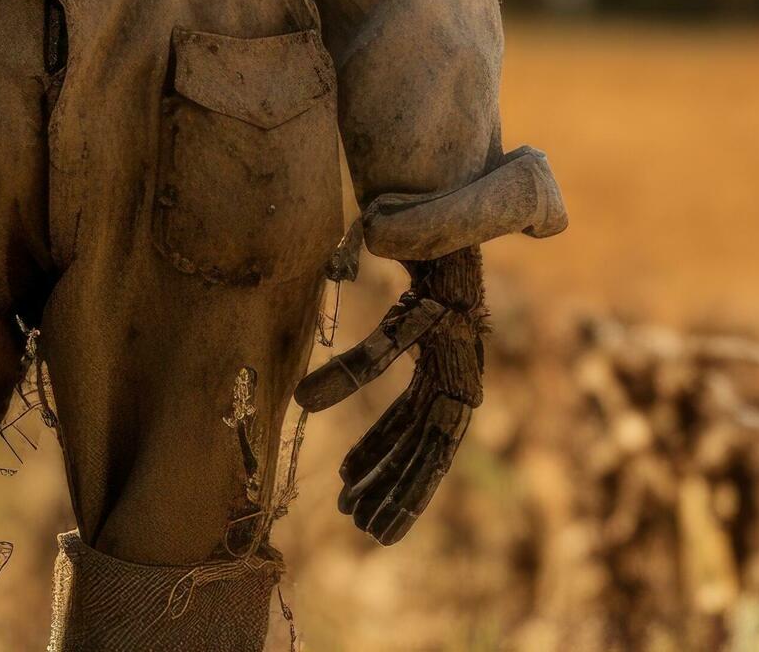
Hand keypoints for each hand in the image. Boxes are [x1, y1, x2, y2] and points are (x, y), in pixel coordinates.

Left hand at [295, 248, 483, 544]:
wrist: (449, 231)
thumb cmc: (427, 275)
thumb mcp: (395, 324)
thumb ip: (354, 364)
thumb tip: (299, 404)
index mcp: (459, 383)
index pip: (433, 454)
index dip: (407, 492)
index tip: (378, 525)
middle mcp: (458, 388)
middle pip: (423, 455)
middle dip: (392, 491)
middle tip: (360, 528)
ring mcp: (445, 379)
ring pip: (412, 440)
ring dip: (383, 471)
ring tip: (348, 505)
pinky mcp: (431, 369)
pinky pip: (405, 416)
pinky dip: (379, 441)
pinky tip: (349, 468)